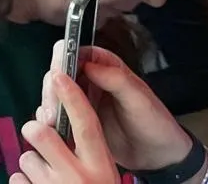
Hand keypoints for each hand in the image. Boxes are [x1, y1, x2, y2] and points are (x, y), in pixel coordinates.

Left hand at [12, 72, 118, 183]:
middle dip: (34, 129)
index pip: (87, 126)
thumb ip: (83, 153)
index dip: (72, 98)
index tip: (58, 75)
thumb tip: (50, 124)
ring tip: (48, 182)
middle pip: (42, 132)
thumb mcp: (101, 176)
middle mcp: (80, 178)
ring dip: (32, 168)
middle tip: (38, 136)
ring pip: (26, 158)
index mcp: (102, 168)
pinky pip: (16, 180)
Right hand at [35, 41, 195, 173]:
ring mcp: (80, 97)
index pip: (74, 51)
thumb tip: (89, 64)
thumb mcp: (140, 100)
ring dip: (49, 104)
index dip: (62, 60)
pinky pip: (56, 112)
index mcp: (104, 64)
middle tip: (53, 108)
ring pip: (53, 92)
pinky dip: (50, 118)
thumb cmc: (155, 123)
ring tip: (52, 122)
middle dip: (52, 88)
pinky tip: (52, 128)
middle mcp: (88, 77)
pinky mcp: (75, 116)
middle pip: (58, 71)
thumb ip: (116, 79)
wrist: (158, 155)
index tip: (58, 77)